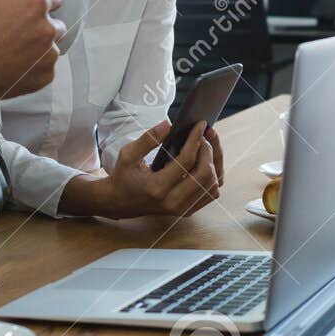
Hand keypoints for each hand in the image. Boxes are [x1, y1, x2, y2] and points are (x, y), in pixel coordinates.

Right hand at [0, 0, 64, 100]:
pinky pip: (45, 67)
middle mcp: (48, 30)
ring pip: (50, 46)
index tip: (23, 8)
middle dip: (39, 24)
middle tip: (11, 30)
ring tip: (9, 49)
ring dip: (37, 46)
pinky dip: (34, 65)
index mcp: (36, 5)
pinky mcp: (44, 77)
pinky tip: (13, 64)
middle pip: (55, 23)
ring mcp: (48, 56)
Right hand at [68, 121, 223, 219]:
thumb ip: (148, 139)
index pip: (186, 161)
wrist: (120, 202)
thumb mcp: (128, 154)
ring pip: (212, 184)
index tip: (200, 125)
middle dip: (208, 150)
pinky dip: (214, 176)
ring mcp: (182, 209)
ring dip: (213, 162)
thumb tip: (168, 125)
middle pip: (204, 173)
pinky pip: (211, 193)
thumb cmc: (124, 176)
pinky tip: (207, 160)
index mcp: (157, 187)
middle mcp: (172, 201)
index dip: (195, 140)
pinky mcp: (187, 210)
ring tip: (206, 145)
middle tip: (204, 135)